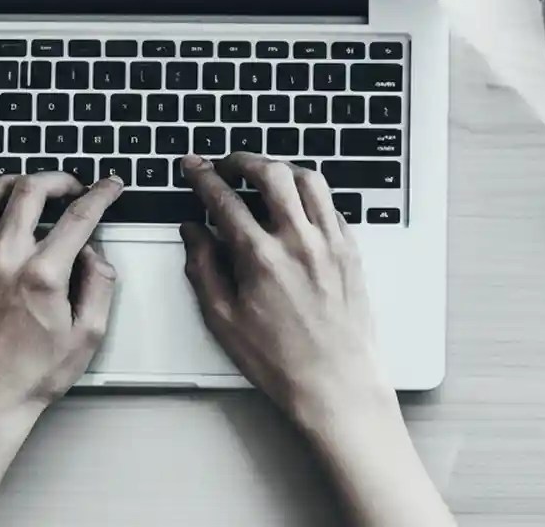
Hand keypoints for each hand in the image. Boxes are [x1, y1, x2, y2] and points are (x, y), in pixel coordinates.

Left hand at [0, 173, 124, 430]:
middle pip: (29, 191)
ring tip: (23, 186)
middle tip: (68, 186)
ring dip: (10, 181)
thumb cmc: (32, 376)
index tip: (108, 186)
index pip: (79, 216)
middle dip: (57, 179)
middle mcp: (3, 260)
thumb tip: (94, 252)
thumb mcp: (89, 335)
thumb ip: (100, 285)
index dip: (101, 194)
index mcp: (43, 275)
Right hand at [178, 153, 392, 425]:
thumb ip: (203, 268)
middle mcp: (299, 240)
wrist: (336, 383)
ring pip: (308, 179)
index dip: (203, 176)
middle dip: (243, 160)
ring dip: (282, 168)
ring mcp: (330, 242)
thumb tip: (192, 231)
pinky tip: (297, 205)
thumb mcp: (223, 320)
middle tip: (227, 164)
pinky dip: (310, 195)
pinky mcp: (351, 250)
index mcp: (261, 257)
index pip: (224, 199)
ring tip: (264, 174)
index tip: (193, 166)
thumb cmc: (279, 360)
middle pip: (271, 172)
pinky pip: (331, 205)